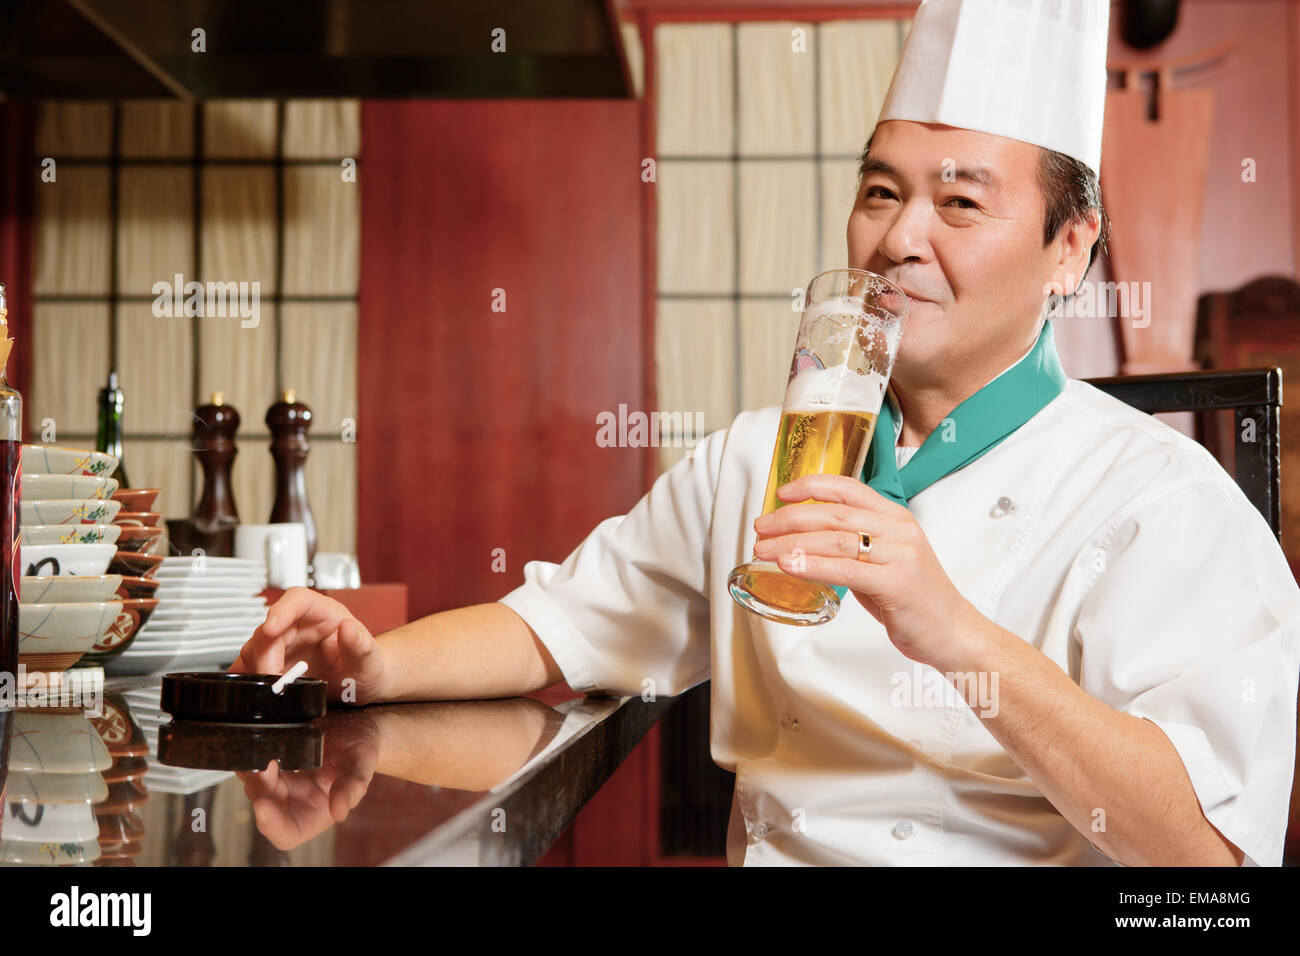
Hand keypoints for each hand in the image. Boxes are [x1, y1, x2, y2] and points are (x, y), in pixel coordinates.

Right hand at [230, 587, 386, 704]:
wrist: (360, 685)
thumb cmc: (366, 667)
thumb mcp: (369, 661)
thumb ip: (362, 646)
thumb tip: (349, 629)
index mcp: (324, 614)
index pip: (298, 600)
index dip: (281, 610)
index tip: (272, 627)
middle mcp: (300, 625)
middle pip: (270, 629)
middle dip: (267, 654)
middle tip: (276, 679)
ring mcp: (284, 644)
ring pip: (256, 647)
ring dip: (258, 668)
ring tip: (275, 688)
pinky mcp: (273, 662)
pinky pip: (252, 665)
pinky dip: (250, 678)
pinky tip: (258, 690)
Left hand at [236, 710, 381, 850]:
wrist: (354, 722)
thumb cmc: (361, 747)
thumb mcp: (363, 762)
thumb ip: (353, 787)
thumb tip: (341, 811)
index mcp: (316, 813)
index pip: (287, 833)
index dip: (271, 825)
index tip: (263, 805)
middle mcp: (295, 803)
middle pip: (265, 807)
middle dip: (259, 789)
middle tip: (265, 765)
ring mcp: (281, 784)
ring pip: (256, 786)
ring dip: (254, 772)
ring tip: (265, 751)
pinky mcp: (273, 766)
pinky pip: (254, 766)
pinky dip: (251, 757)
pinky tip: (259, 745)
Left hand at [752, 473, 980, 668]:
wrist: (953, 631)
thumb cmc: (913, 597)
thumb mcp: (884, 560)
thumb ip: (853, 545)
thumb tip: (804, 540)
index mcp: (895, 517)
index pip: (848, 488)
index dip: (811, 486)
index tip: (781, 494)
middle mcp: (898, 529)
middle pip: (834, 513)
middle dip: (790, 518)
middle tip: (761, 527)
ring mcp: (900, 554)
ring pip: (835, 539)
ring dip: (792, 543)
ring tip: (764, 549)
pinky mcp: (896, 583)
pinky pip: (846, 569)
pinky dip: (812, 565)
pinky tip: (789, 566)